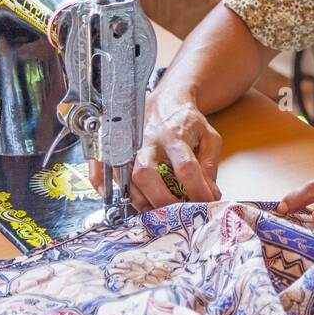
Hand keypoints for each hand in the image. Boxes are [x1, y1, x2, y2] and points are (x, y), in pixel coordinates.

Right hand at [88, 87, 222, 211]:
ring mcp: (129, 145)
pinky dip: (108, 188)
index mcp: (175, 134)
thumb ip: (209, 165)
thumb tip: (209, 194)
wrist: (165, 101)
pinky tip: (126, 200)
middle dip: (162, 199)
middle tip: (176, 213)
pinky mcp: (117, 149)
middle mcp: (148, 140)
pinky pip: (103, 170)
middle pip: (146, 173)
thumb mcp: (209, 137)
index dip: (197, 189)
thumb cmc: (187, 121)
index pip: (185, 166)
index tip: (206, 203)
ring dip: (141, 201)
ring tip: (158, 213)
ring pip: (127, 178)